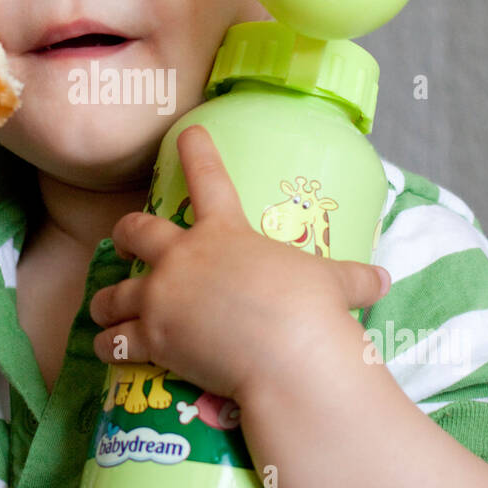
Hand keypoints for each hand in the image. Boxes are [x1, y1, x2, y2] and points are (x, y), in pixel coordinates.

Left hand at [88, 124, 390, 402]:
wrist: (285, 353)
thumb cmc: (311, 312)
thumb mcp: (334, 285)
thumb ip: (352, 279)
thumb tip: (384, 281)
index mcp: (226, 232)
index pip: (208, 178)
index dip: (196, 152)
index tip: (186, 134)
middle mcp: (184, 256)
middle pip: (135, 232)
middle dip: (124, 235)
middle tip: (121, 242)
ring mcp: (163, 295)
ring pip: (114, 292)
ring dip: (106, 300)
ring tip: (102, 308)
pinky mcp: (152, 335)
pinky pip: (115, 339)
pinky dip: (107, 345)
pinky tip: (103, 348)